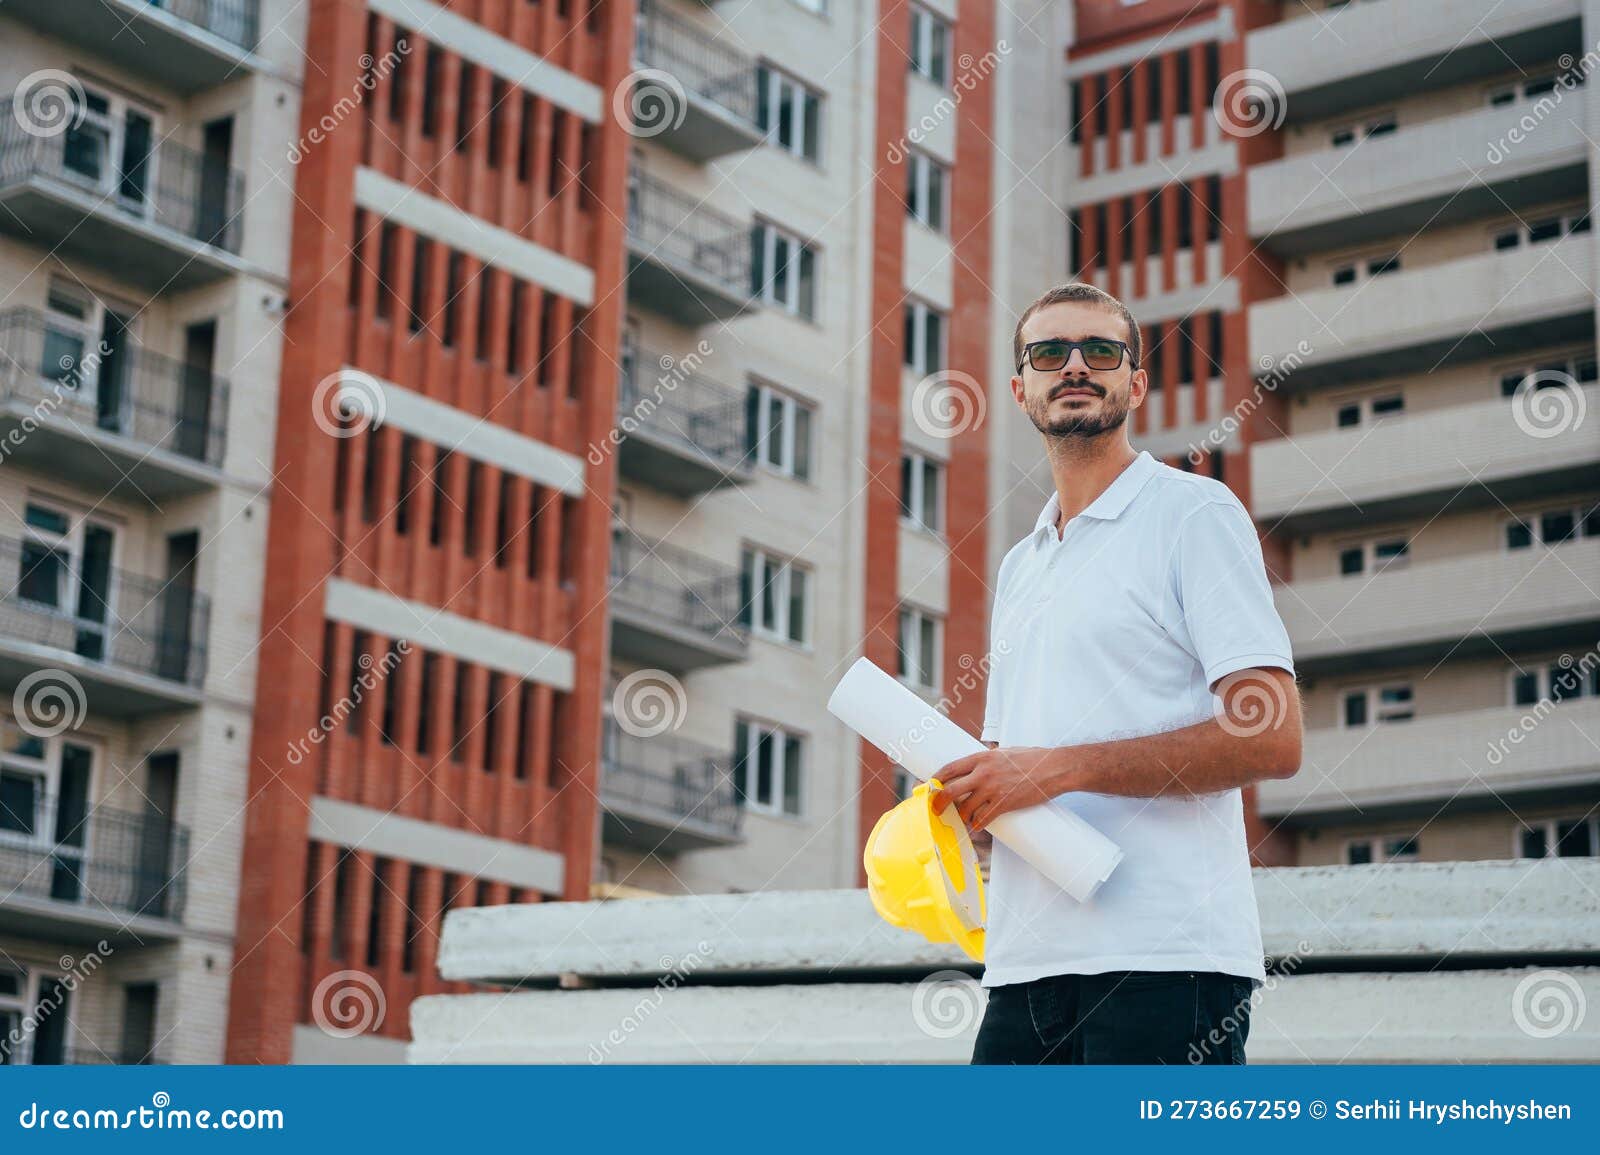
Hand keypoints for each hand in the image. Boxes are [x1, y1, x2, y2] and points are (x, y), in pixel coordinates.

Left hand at [930, 746, 1059, 832]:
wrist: (1053, 768)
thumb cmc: (1031, 758)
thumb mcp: (1003, 752)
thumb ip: (987, 760)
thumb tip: (975, 766)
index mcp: (981, 758)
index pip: (949, 769)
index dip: (935, 780)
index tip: (928, 787)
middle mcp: (983, 774)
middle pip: (950, 791)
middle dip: (938, 803)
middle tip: (935, 810)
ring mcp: (993, 790)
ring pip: (966, 809)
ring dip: (961, 816)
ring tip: (963, 817)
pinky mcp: (1005, 804)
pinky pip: (983, 819)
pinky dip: (977, 824)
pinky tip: (976, 825)